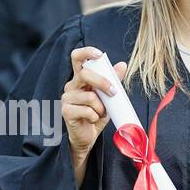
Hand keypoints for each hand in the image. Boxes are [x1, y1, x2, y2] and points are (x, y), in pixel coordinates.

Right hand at [62, 47, 126, 182]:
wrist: (88, 137)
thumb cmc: (96, 114)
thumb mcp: (108, 96)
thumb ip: (113, 80)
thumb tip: (122, 65)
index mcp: (80, 78)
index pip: (77, 57)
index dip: (86, 52)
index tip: (99, 54)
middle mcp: (71, 85)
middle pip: (84, 74)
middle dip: (103, 82)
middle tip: (114, 92)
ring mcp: (67, 98)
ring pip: (89, 96)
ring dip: (100, 107)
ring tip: (100, 113)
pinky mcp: (66, 111)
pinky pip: (86, 110)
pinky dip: (94, 116)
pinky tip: (92, 120)